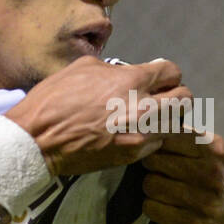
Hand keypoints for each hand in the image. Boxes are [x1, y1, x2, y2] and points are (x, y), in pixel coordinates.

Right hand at [5, 56, 193, 175]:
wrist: (37, 140)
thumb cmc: (54, 100)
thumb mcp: (84, 68)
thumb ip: (115, 69)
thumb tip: (129, 72)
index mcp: (130, 80)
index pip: (172, 72)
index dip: (166, 74)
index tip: (158, 79)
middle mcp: (142, 107)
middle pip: (185, 98)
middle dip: (175, 96)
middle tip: (161, 99)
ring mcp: (140, 134)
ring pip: (176, 124)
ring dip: (166, 119)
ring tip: (149, 118)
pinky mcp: (133, 155)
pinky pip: (157, 144)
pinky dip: (152, 138)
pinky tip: (134, 134)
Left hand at [140, 130, 223, 223]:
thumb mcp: (220, 152)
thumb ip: (191, 137)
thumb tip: (153, 123)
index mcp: (214, 148)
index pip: (165, 136)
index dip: (155, 144)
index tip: (157, 151)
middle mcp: (211, 172)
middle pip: (154, 160)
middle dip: (151, 166)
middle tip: (159, 172)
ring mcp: (203, 199)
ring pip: (150, 184)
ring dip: (151, 188)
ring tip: (164, 190)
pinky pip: (152, 208)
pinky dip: (153, 207)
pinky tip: (165, 206)